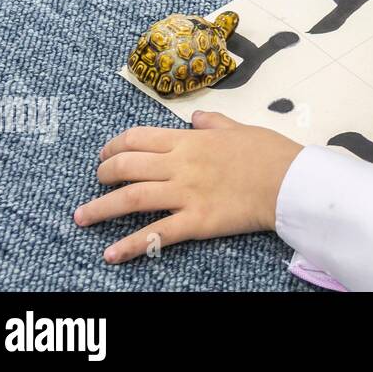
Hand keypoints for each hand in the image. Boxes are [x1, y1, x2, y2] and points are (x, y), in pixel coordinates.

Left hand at [74, 111, 301, 263]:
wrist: (291, 181)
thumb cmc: (271, 153)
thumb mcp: (241, 128)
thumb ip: (214, 122)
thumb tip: (196, 117)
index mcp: (191, 141)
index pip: (139, 138)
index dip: (115, 146)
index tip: (106, 154)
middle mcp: (181, 165)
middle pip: (127, 167)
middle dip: (104, 174)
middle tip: (96, 183)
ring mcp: (186, 194)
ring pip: (132, 198)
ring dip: (101, 209)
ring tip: (82, 218)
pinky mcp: (196, 222)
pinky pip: (156, 234)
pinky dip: (130, 245)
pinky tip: (111, 254)